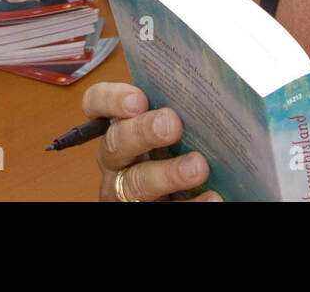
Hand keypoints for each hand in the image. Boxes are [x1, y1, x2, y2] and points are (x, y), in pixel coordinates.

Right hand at [82, 82, 219, 201]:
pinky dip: (193, 204)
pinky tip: (212, 197)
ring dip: (168, 173)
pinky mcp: (145, 212)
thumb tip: (207, 96)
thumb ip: (176, 114)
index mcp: (119, 130)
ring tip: (198, 166)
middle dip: (142, 131)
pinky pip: (168, 210)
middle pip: (116, 143)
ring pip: (137, 183)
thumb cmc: (176, 156)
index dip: (110, 99)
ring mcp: (126, 193)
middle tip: (172, 125)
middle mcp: (116, 161)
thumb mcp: (168, 133)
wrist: (175, 201)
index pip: (97, 105)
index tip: (138, 99)